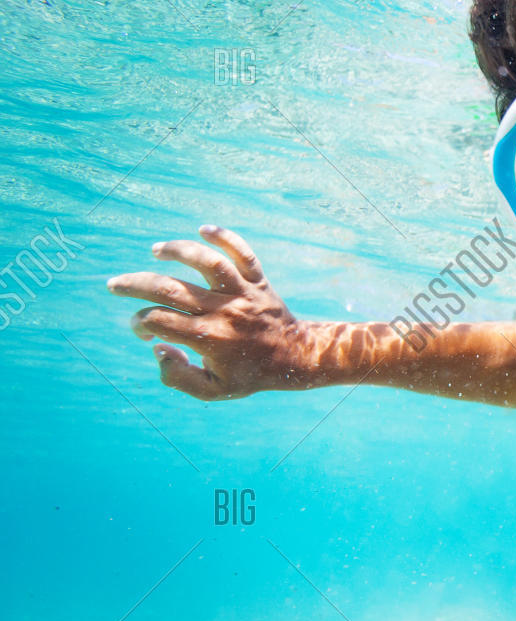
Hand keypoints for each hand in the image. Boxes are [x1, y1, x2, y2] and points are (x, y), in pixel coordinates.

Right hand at [106, 225, 308, 399]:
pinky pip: (244, 254)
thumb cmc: (249, 374)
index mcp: (209, 338)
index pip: (160, 322)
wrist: (295, 358)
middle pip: (170, 290)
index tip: (142, 329)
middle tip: (115, 285)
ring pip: (206, 263)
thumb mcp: (212, 391)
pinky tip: (204, 229)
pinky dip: (226, 238)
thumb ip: (177, 377)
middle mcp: (224, 311)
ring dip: (177, 251)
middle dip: (135, 285)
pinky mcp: (258, 281)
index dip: (140, 323)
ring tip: (156, 251)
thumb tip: (158, 347)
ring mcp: (242, 293)